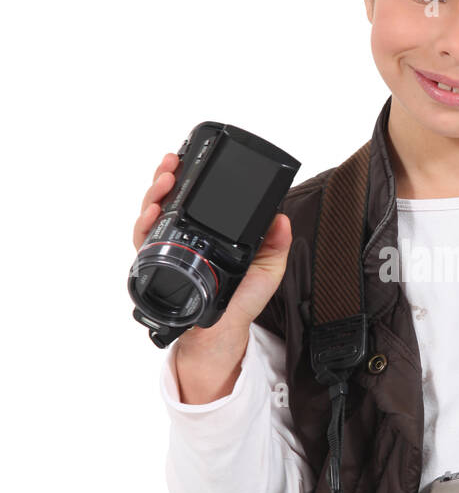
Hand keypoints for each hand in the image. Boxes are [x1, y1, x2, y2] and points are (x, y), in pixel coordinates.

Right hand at [132, 151, 292, 340]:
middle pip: (170, 197)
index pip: (198, 196)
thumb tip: (282, 219)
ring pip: (153, 212)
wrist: (221, 333)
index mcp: (211, 231)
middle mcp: (186, 235)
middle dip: (167, 175)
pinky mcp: (157, 264)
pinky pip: (143, 241)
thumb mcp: (268, 270)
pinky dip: (144, 224)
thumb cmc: (241, 302)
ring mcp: (169, 248)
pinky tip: (152, 214)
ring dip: (154, 193)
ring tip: (164, 180)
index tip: (192, 158)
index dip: (191, 175)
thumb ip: (276, 245)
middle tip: (172, 164)